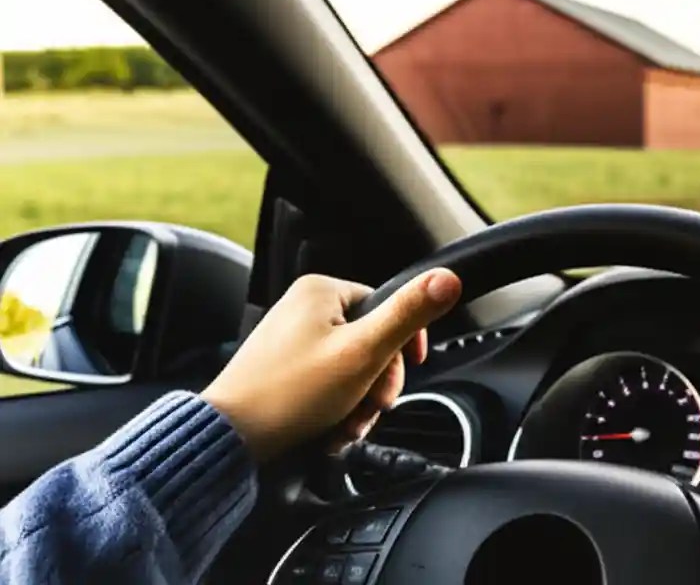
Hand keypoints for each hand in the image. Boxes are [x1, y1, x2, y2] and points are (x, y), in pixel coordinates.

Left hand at [201, 269, 461, 460]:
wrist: (231, 439)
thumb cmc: (289, 395)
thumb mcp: (363, 352)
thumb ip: (408, 314)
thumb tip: (449, 278)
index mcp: (321, 291)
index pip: (388, 306)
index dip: (404, 345)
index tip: (407, 369)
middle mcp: (304, 309)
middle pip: (373, 341)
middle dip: (378, 384)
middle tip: (371, 407)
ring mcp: (292, 341)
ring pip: (354, 368)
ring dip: (360, 403)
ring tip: (346, 425)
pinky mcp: (285, 371)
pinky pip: (330, 384)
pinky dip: (338, 409)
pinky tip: (331, 429)